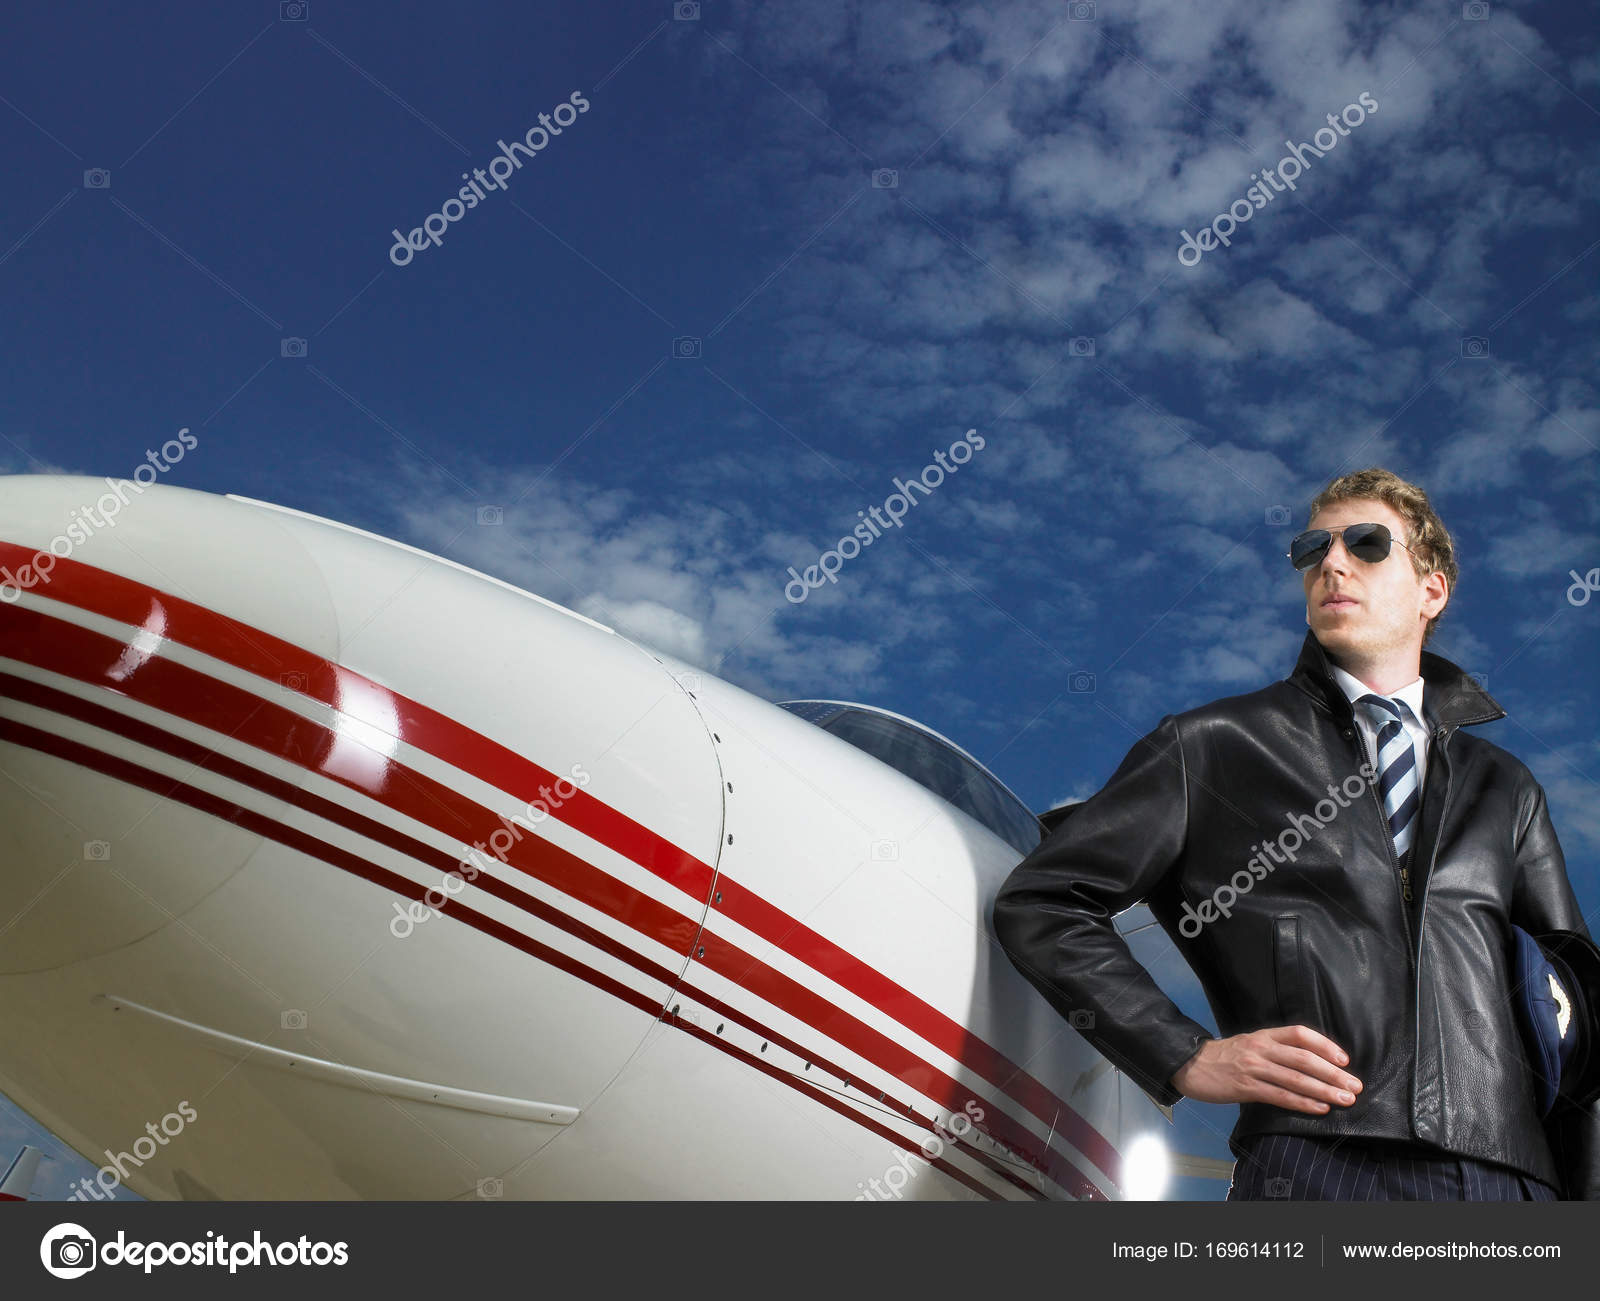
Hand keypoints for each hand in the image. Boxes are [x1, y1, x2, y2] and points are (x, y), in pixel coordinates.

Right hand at [1170, 1026, 1362, 1114]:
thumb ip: (1276, 1050)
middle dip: (1332, 1073)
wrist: (1190, 1065)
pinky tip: (1319, 1108)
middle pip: (1303, 1058)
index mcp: (1264, 1035)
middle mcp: (1261, 1048)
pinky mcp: (1245, 1088)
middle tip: (1355, 1085)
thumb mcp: (1251, 1044)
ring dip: (1324, 1089)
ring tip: (1345, 1099)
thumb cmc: (1225, 1057)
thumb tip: (1311, 1063)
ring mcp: (1253, 1068)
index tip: (1344, 1059)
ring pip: (1295, 1078)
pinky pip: (1280, 1096)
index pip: (1300, 1034)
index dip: (1324, 1045)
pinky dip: (1302, 1102)